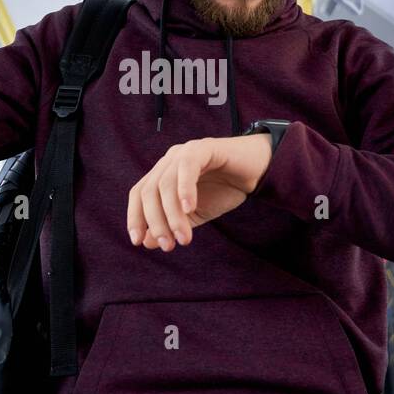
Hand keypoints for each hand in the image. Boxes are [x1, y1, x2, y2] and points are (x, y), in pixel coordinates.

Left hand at [126, 134, 272, 251]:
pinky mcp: (203, 147)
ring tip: (184, 238)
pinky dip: (185, 189)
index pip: (138, 194)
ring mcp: (185, 152)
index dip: (135, 217)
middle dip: (155, 221)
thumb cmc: (225, 190)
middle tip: (168, 246)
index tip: (138, 242)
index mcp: (163, 174)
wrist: (258, 170)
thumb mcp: (195, 214)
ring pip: (165, 184)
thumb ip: (172, 225)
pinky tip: (190, 208)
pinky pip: (187, 167)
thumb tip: (146, 242)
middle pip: (148, 191)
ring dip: (172, 214)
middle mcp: (169, 161)